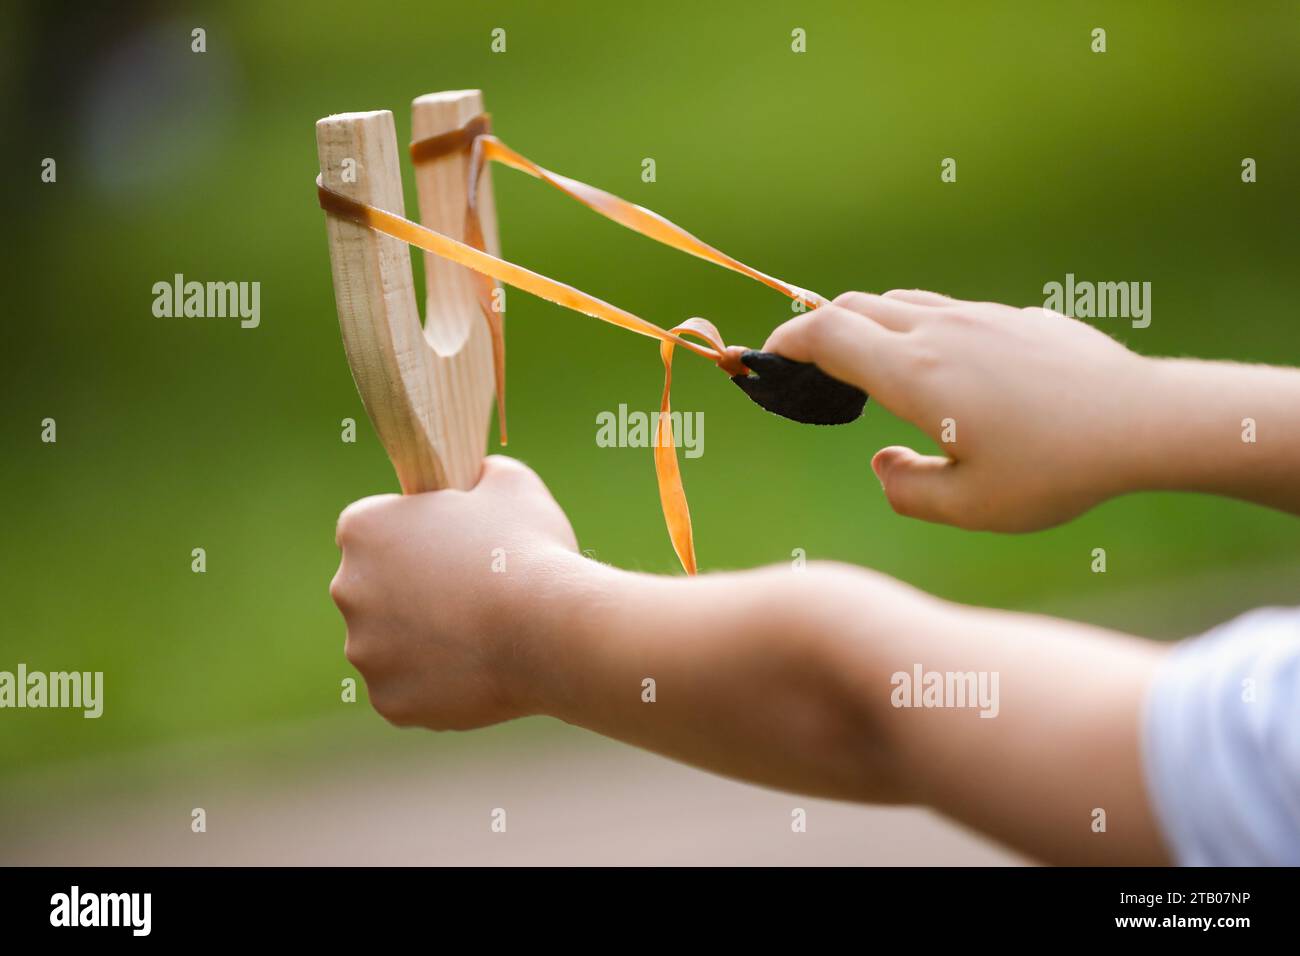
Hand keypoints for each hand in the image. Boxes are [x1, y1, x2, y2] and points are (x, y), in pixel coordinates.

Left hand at [330, 456, 577, 729]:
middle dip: (413, 591)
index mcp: (363, 529)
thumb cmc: (527, 549)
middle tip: (470, 593)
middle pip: (376, 589)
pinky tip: (478, 669)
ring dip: (424, 640)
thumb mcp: (510, 482)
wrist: (547, 631)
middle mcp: (347, 589)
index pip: (373, 529)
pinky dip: (437, 684)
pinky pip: (409, 689)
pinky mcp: (389, 701)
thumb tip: (477, 476)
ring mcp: (365, 651)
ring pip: (391, 644)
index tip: (451, 546)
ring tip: (482, 635)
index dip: (415, 536)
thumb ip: (479, 474)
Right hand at [764, 290, 1149, 530]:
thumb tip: (882, 462)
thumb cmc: (1055, 470)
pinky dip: (917, 328)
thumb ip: (906, 490)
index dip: (785, 343)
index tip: (766, 361)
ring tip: (866, 367)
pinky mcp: (1017, 318)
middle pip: (855, 306)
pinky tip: (942, 372)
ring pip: (901, 301)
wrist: (1146, 420)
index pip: (826, 334)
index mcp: (914, 372)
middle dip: (817, 329)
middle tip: (806, 367)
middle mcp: (939, 331)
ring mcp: (981, 316)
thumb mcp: (968, 507)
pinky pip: (947, 311)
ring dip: (868, 325)